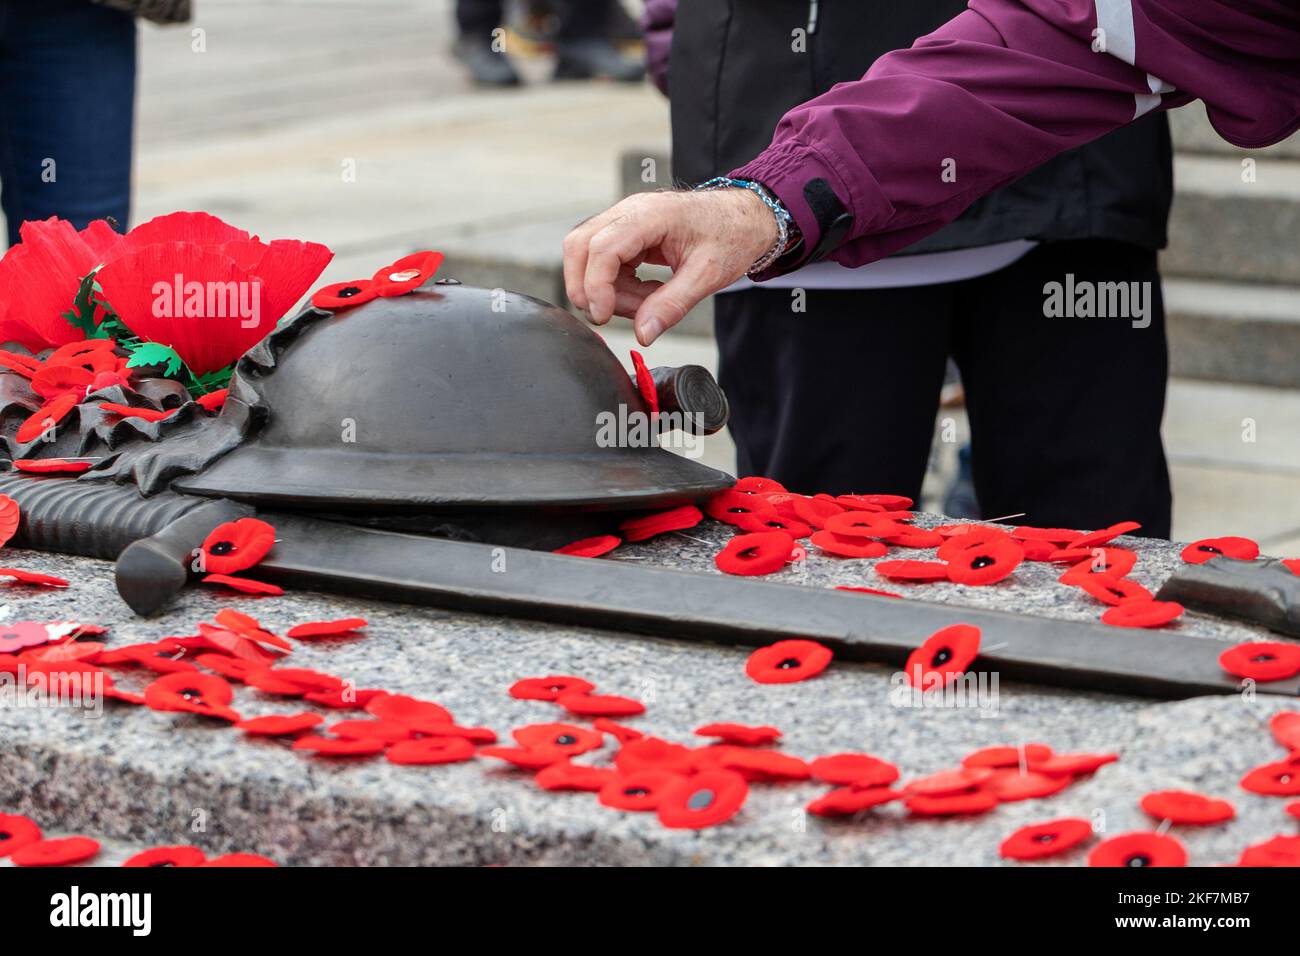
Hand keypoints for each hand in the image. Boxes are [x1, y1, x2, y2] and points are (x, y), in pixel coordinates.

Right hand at [563, 188, 777, 344]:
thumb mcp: (707, 275)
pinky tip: (647, 294)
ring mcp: (625, 220)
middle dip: (586, 287)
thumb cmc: (731, 236)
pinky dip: (617, 285)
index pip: (602, 248)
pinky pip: (605, 262)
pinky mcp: (627, 233)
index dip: (595, 286)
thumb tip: (643, 334)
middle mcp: (630, 211)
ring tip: (647, 304)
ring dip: (607, 290)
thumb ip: (672, 305)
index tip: (603, 316)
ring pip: (588, 256)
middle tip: (609, 316)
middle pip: (580, 246)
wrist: (745, 218)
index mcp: (651, 215)